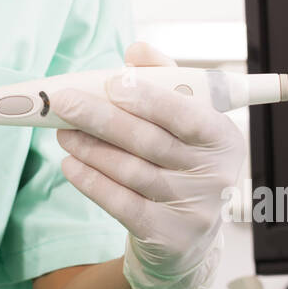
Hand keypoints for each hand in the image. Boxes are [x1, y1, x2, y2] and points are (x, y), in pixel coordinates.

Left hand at [50, 42, 244, 288]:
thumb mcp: (185, 121)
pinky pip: (120, 203)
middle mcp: (215, 176)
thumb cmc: (182, 163)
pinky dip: (90, 181)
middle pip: (149, 142)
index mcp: (224, 138)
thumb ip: (164, 80)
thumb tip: (138, 50)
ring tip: (64, 132)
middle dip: (101, 118)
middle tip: (65, 103)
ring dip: (89, 148)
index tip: (112, 82)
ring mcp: (193, 210)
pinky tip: (70, 165)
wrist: (187, 238)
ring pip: (130, 172)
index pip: (186, 115)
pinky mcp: (167, 237)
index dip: (149, 98)